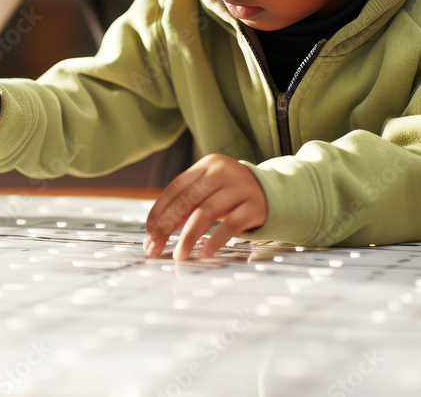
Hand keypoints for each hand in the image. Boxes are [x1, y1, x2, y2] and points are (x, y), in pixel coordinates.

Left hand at [144, 154, 266, 260]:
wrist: (272, 191)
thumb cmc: (231, 194)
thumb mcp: (209, 190)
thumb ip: (186, 203)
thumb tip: (155, 231)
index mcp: (206, 165)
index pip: (175, 189)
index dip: (158, 212)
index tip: (148, 234)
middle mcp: (223, 171)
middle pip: (187, 201)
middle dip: (167, 227)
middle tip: (155, 248)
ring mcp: (240, 187)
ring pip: (206, 213)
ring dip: (188, 237)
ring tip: (178, 255)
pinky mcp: (255, 206)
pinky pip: (231, 226)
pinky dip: (215, 240)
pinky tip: (204, 253)